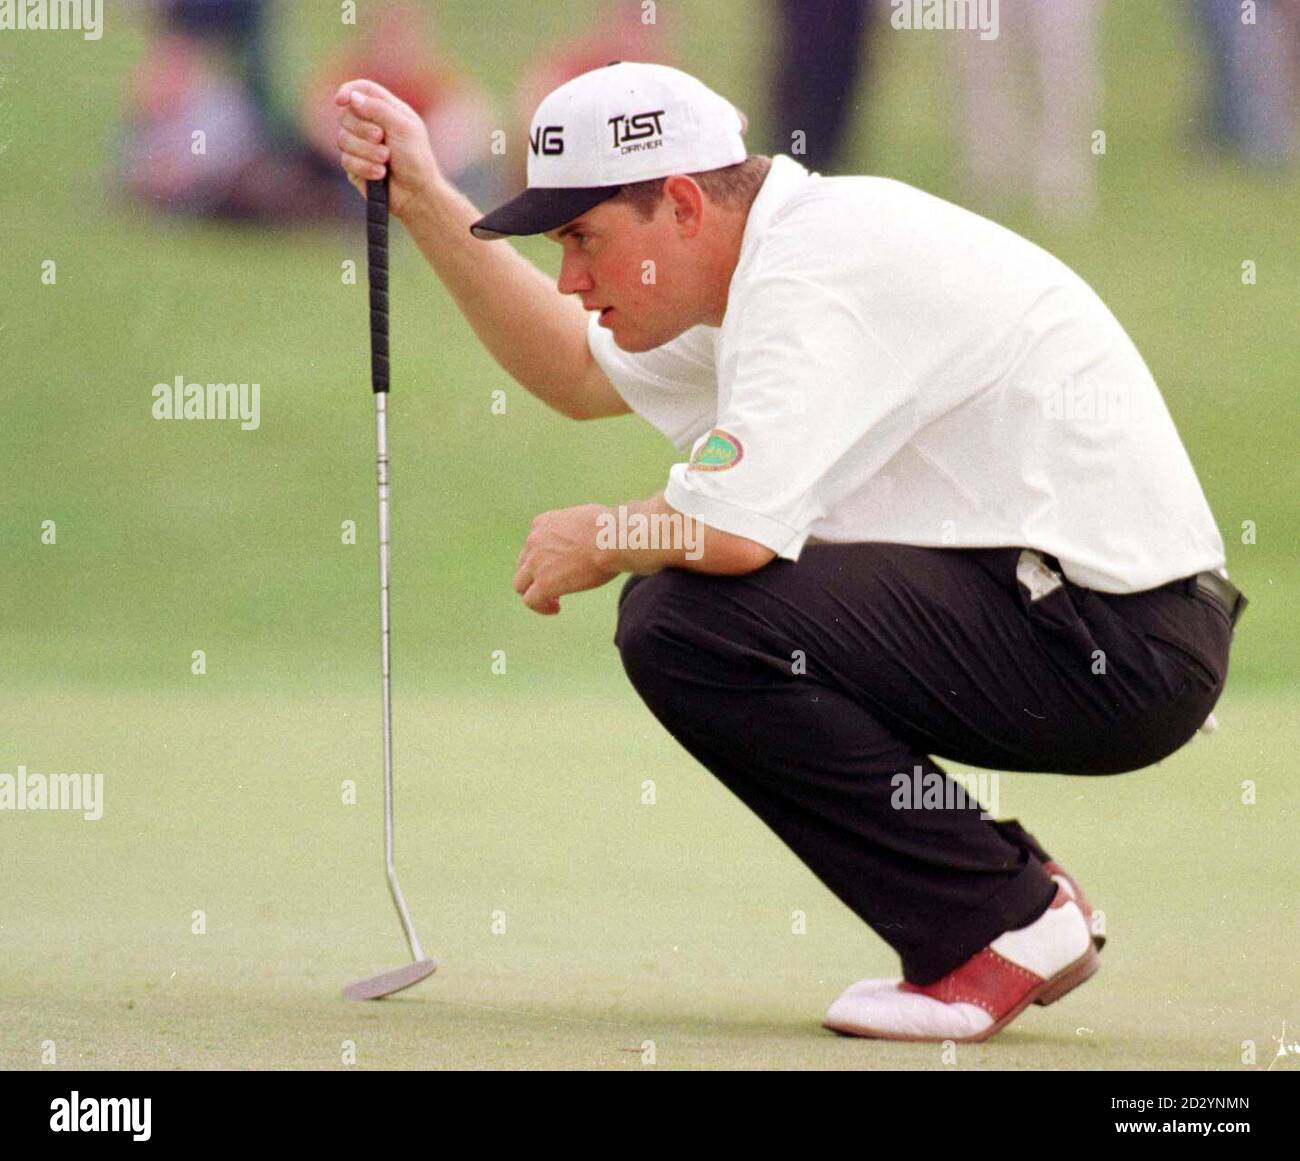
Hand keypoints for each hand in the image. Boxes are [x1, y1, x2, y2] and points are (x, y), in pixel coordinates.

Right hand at [333, 79, 442, 218]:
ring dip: (365, 150)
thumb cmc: (416, 159)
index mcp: (386, 110)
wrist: (417, 194)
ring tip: (385, 160)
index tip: (341, 101)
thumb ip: (378, 109)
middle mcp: (370, 125)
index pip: (361, 90)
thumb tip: (352, 98)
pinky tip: (380, 174)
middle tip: (382, 138)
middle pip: (346, 114)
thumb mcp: (403, 127)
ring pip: (342, 139)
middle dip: (362, 128)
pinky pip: (346, 161)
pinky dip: (364, 167)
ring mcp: (360, 146)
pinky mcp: (355, 167)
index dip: (348, 91)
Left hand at [514, 504, 619, 614]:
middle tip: (556, 585)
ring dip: (535, 592)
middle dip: (536, 575)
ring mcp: (536, 563)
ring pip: (521, 584)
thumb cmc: (610, 527)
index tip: (558, 566)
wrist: (611, 538)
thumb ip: (580, 526)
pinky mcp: (544, 583)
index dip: (543, 558)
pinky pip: (531, 601)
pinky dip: (540, 607)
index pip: (533, 543)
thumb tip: (595, 533)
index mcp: (543, 523)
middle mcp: (534, 541)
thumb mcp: (588, 517)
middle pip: (523, 564)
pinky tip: (556, 608)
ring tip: (554, 601)